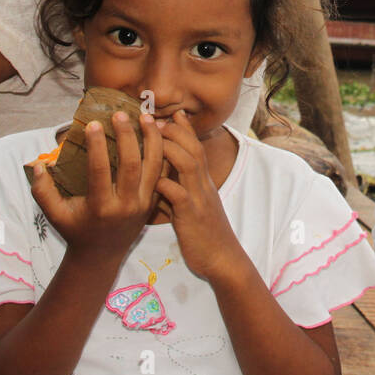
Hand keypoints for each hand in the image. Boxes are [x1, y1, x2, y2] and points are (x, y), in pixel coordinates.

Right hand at [30, 111, 163, 263]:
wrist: (102, 256)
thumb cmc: (76, 231)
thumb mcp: (55, 215)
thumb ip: (42, 191)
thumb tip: (37, 165)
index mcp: (101, 207)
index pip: (100, 171)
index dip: (97, 146)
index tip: (94, 123)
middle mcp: (126, 205)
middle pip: (132, 165)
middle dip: (128, 136)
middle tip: (120, 113)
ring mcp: (143, 204)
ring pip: (154, 166)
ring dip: (152, 139)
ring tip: (145, 116)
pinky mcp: (153, 202)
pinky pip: (163, 173)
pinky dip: (164, 152)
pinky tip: (159, 132)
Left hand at [155, 111, 248, 283]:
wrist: (223, 260)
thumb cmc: (205, 236)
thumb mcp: (193, 209)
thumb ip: (178, 193)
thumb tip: (160, 182)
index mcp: (204, 184)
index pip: (196, 149)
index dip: (185, 130)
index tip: (172, 113)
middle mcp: (204, 186)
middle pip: (193, 148)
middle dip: (175, 130)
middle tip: (155, 117)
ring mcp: (199, 199)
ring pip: (188, 164)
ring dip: (169, 147)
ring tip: (152, 136)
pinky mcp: (191, 216)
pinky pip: (178, 194)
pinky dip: (164, 183)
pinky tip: (150, 177)